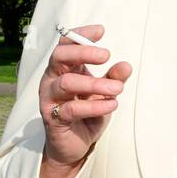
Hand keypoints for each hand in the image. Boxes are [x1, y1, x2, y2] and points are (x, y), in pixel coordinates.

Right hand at [40, 24, 131, 167]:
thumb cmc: (86, 114)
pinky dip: (94, 106)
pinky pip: (72, 109)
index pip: (65, 44)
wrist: (73, 146)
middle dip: (83, 52)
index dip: (81, 35)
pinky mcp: (53, 118)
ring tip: (117, 88)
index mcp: (63, 69)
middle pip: (60, 56)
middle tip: (106, 55)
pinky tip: (111, 105)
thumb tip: (126, 65)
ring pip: (66, 83)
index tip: (101, 31)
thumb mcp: (104, 94)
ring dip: (95, 83)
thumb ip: (113, 79)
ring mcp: (50, 99)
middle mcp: (52, 80)